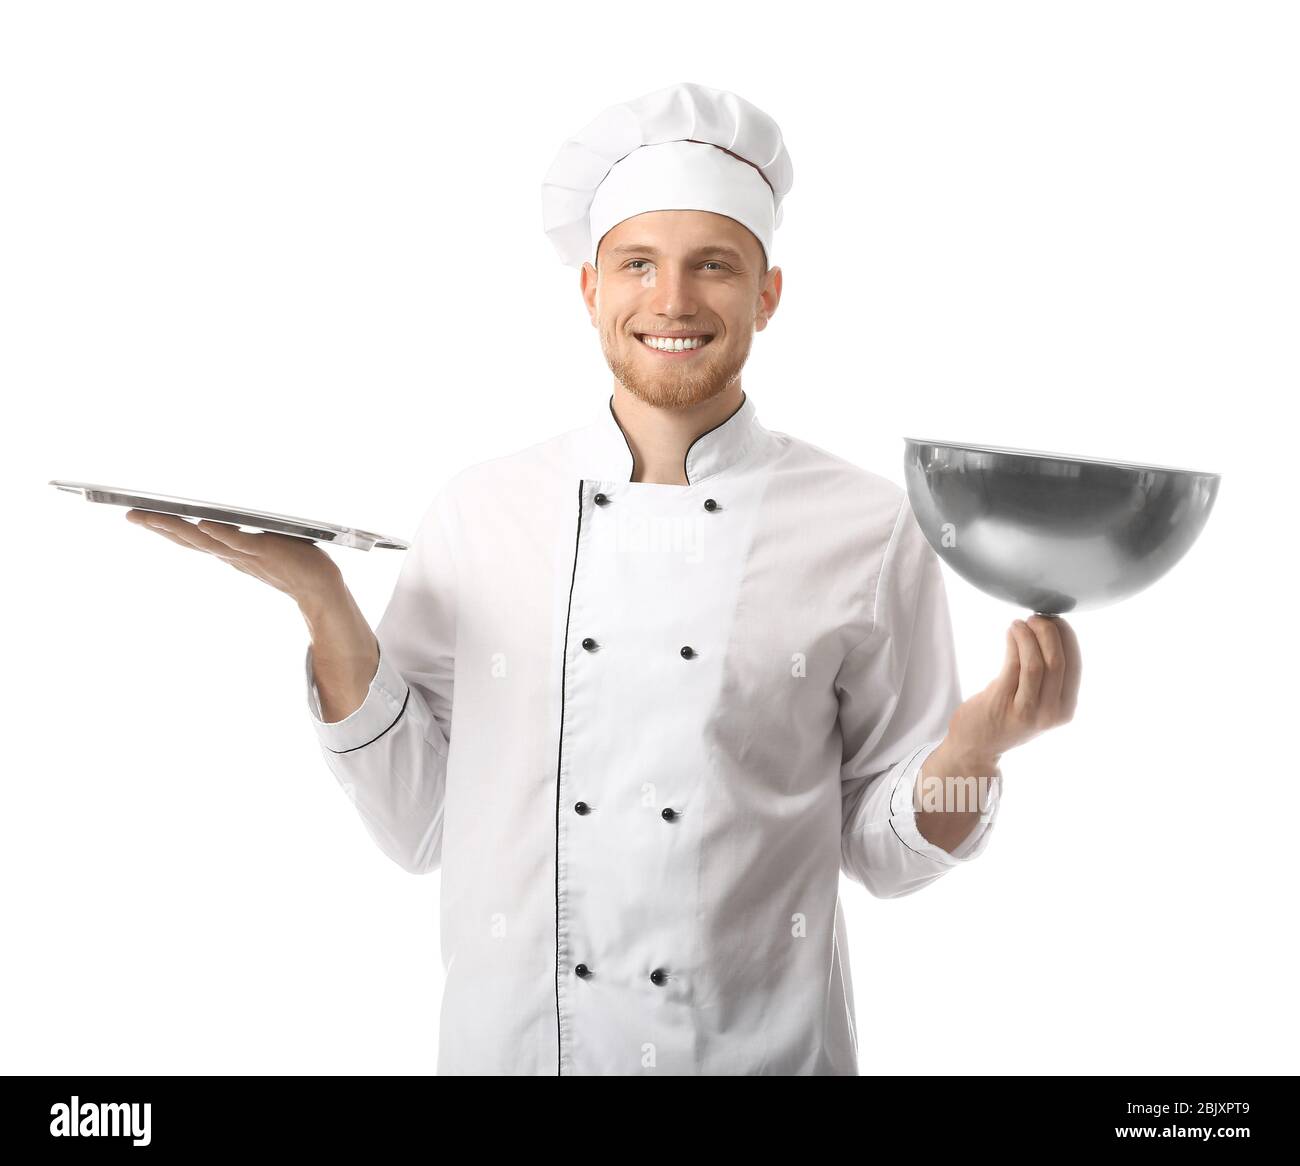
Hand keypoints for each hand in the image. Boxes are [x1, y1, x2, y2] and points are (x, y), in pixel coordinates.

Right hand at [124, 509, 342, 607]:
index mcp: (227, 552)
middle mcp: (231, 555)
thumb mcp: (258, 545)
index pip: (189, 539)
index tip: (137, 515)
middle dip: (158, 526)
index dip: (163, 528)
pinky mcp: (265, 551)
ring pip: (206, 540)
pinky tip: (204, 523)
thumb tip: (221, 518)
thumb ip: (240, 535)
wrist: (319, 586)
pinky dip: (221, 533)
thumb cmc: (291, 563)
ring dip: (180, 528)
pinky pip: (239, 542)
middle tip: (130, 514)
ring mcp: (246, 554)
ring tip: (155, 516)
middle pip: (188, 539)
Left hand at [945, 614, 1081, 765]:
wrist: (975, 746)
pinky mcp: (1001, 703)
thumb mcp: (1039, 704)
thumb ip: (1050, 678)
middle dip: (1049, 632)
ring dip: (1029, 635)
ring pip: (1035, 662)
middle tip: (1037, 618)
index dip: (1067, 638)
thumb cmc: (1007, 717)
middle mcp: (1050, 713)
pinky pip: (1013, 664)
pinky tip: (1011, 632)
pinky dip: (1014, 642)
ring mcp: (1026, 710)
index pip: (1075, 665)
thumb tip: (1053, 631)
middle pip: (1057, 661)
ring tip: (1020, 623)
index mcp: (1065, 711)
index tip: (1056, 620)